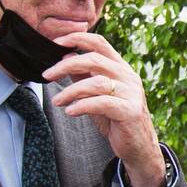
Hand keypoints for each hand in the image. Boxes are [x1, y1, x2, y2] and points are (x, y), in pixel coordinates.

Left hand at [43, 34, 166, 186]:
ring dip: (71, 90)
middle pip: (94, 59)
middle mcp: (128, 77)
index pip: (100, 43)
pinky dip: (82, 105)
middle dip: (66, 65)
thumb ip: (85, 77)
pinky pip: (102, 103)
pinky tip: (70, 111)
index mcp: (121, 68)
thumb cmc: (116, 121)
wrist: (138, 147)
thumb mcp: (97, 96)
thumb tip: (67, 56)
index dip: (77, 38)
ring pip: (96, 82)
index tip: (56, 42)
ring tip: (57, 101)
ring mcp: (131, 93)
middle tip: (47, 75)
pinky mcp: (130, 111)